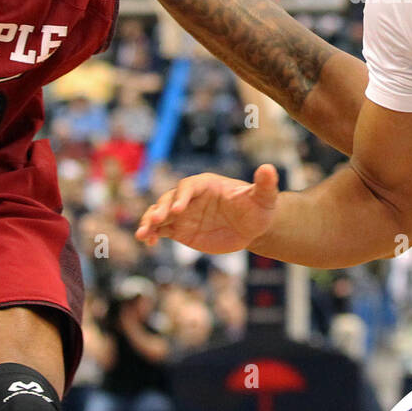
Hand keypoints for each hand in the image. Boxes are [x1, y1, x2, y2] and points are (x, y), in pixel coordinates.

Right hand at [135, 163, 279, 253]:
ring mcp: (183, 213)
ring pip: (160, 213)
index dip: (182, 196)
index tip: (178, 210)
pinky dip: (151, 234)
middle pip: (169, 199)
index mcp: (207, 184)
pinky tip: (147, 242)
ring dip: (149, 221)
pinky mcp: (180, 229)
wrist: (251, 228)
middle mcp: (191, 197)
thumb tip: (269, 168)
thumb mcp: (264, 198)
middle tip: (156, 221)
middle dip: (161, 209)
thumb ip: (265, 185)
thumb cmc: (258, 209)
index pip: (189, 186)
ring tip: (142, 234)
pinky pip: (161, 230)